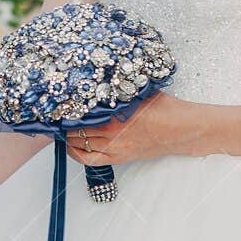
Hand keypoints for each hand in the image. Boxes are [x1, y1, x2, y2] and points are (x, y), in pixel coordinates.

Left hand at [65, 92, 191, 166]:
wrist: (181, 130)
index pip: (80, 112)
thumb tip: (99, 80)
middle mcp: (112, 132)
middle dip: (65, 122)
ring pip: (80, 144)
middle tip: (58, 115)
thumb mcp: (137, 91)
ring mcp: (115, 148)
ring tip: (63, 127)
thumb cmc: (163, 109)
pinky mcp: (119, 158)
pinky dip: (77, 154)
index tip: (60, 103)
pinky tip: (71, 146)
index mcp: (115, 113)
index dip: (67, 108)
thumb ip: (117, 90)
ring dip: (69, 136)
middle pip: (76, 128)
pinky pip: (89, 160)